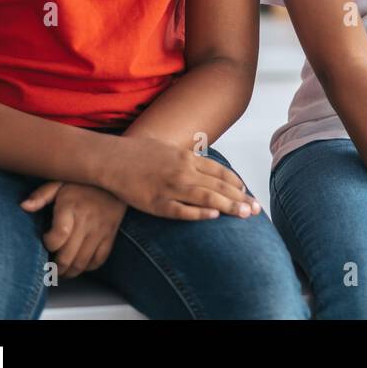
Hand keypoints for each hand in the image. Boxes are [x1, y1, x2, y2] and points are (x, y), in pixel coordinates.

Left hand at [22, 181, 126, 278]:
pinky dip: (88, 267)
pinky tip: (79, 264)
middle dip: (55, 267)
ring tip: (61, 271)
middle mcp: (86, 221)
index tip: (46, 239)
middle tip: (49, 268)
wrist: (117, 178)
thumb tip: (24, 206)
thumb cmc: (83, 182)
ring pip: (82, 262)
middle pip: (68, 256)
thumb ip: (41, 195)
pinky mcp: (110, 235)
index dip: (49, 244)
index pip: (58, 237)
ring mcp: (100, 230)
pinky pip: (99, 259)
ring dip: (69, 272)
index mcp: (71, 207)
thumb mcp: (60, 182)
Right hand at [100, 136, 260, 220]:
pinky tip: (213, 217)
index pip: (220, 172)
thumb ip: (190, 159)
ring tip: (245, 214)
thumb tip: (209, 169)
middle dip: (240, 198)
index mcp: (187, 158)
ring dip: (228, 206)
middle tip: (256, 209)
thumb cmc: (140, 154)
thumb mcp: (171, 150)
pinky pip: (180, 210)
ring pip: (206, 197)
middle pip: (218, 186)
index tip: (248, 193)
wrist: (110, 158)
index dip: (237, 184)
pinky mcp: (155, 202)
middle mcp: (182, 171)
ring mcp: (169, 186)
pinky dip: (198, 213)